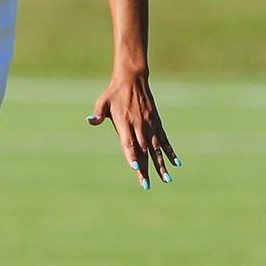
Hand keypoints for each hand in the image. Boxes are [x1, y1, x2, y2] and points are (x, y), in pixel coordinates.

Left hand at [87, 70, 179, 189]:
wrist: (132, 79)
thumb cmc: (114, 93)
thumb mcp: (103, 102)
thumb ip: (98, 113)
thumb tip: (90, 120)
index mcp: (125, 122)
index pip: (128, 143)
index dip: (132, 156)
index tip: (136, 168)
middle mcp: (139, 126)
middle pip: (143, 151)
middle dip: (145, 169)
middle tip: (146, 185)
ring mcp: (150, 125)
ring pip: (156, 149)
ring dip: (161, 165)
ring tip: (167, 180)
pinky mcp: (157, 123)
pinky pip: (164, 140)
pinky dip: (170, 152)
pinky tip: (176, 164)